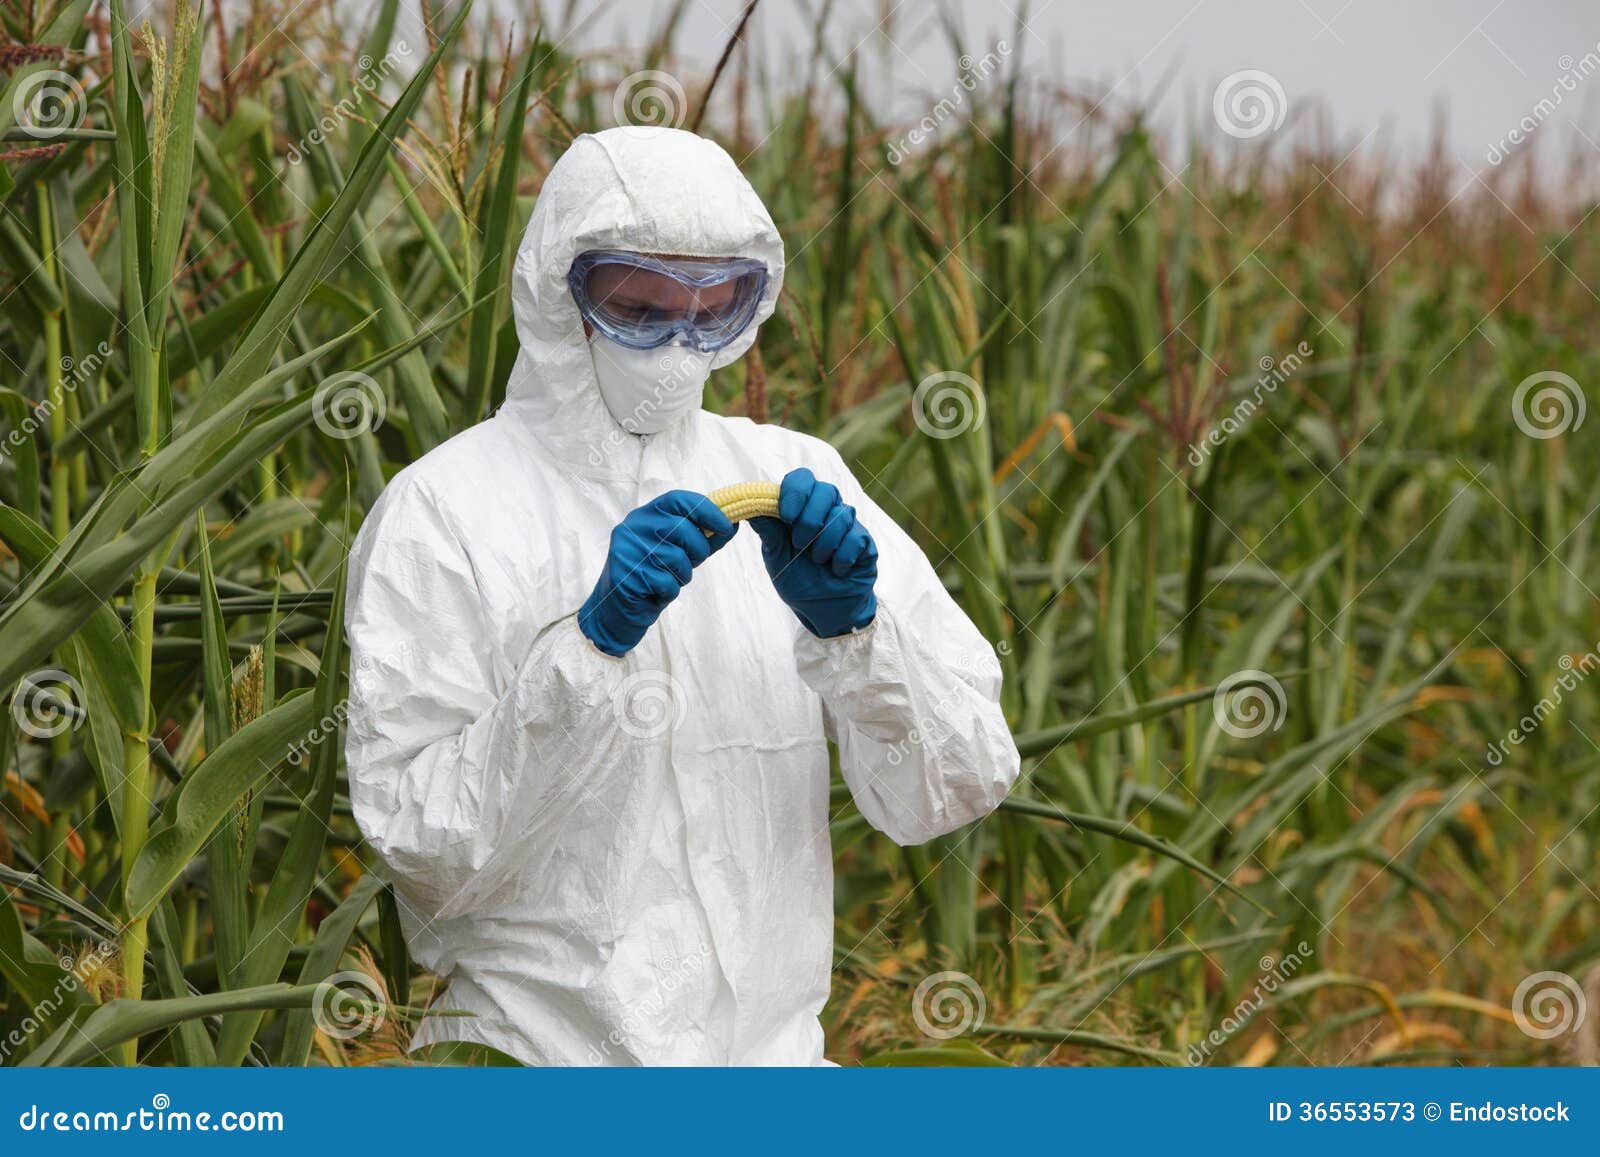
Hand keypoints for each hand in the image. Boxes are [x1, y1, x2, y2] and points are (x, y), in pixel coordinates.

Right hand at [579, 490, 736, 656]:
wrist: (617, 612)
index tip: (727, 525)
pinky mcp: (626, 575)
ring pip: (676, 557)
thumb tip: (731, 523)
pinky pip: (666, 582)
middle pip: (681, 528)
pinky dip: (669, 591)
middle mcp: (633, 527)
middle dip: (698, 550)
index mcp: (645, 515)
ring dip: (682, 574)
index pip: (678, 499)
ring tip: (666, 579)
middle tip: (692, 564)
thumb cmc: (652, 578)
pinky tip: (655, 592)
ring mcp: (627, 550)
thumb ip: (702, 537)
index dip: (707, 510)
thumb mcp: (678, 553)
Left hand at [750, 467, 877, 637]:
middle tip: (800, 543)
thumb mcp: (776, 555)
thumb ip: (768, 531)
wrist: (822, 610)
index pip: (802, 479)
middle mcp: (827, 511)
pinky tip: (837, 569)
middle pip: (826, 490)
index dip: (795, 491)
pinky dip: (842, 556)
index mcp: (803, 508)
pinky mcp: (864, 543)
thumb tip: (750, 508)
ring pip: (841, 515)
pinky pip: (856, 537)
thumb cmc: (798, 579)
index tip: (786, 516)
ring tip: (817, 561)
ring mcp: (848, 525)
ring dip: (824, 542)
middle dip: (810, 518)